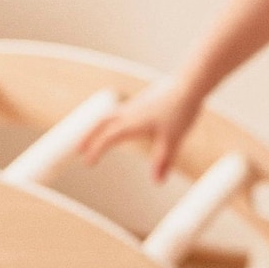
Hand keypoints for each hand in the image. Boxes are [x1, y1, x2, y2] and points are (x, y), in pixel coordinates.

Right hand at [79, 74, 203, 181]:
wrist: (190, 84)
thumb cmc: (181, 111)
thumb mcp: (172, 140)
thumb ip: (162, 161)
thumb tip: (157, 182)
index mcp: (132, 123)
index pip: (107, 138)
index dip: (96, 150)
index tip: (88, 162)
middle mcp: (129, 112)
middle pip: (101, 124)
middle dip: (88, 137)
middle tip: (79, 149)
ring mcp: (134, 105)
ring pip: (109, 116)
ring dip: (98, 128)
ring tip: (96, 138)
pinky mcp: (142, 101)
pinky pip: (120, 112)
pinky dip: (112, 121)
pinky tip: (120, 126)